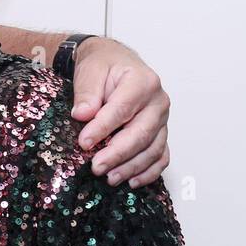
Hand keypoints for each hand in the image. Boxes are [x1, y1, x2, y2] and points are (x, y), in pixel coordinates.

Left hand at [70, 38, 170, 187]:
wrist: (116, 63)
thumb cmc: (104, 66)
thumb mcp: (91, 71)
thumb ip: (87, 92)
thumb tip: (82, 114)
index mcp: (143, 82)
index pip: (123, 109)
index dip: (103, 129)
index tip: (84, 143)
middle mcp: (158, 101)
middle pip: (141, 133)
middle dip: (118, 154)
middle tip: (96, 167)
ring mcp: (162, 119)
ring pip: (152, 148)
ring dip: (132, 167)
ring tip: (110, 178)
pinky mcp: (161, 132)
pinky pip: (161, 155)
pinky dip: (149, 171)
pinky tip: (132, 181)